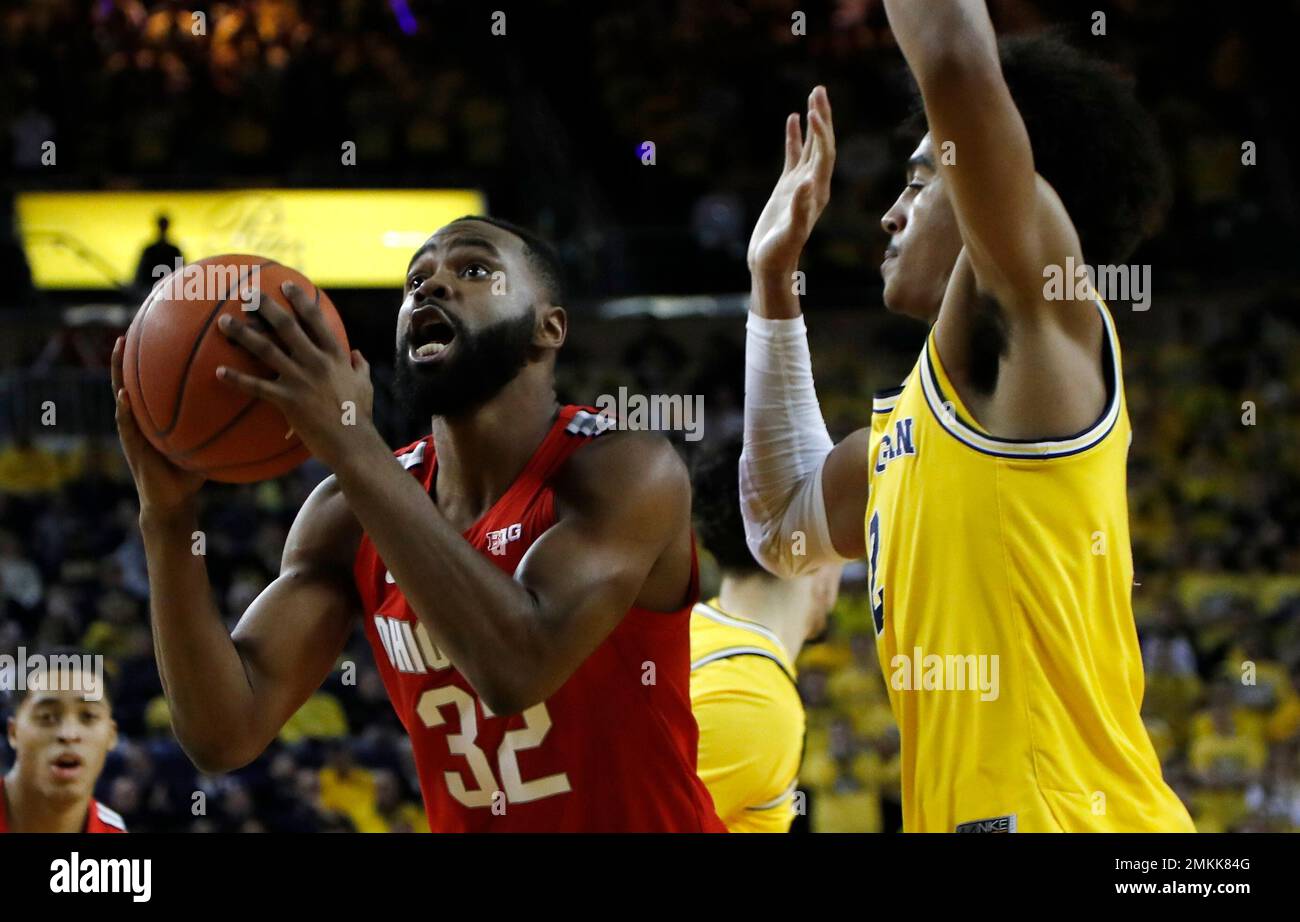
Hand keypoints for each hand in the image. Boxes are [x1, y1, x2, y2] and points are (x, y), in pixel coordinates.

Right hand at [112, 335, 205, 518]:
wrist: (171, 501)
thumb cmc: (191, 472)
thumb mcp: (208, 445)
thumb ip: (222, 427)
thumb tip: (254, 409)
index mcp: (158, 414)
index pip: (157, 381)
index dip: (157, 358)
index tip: (161, 330)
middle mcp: (143, 416)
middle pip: (135, 378)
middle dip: (132, 354)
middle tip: (133, 326)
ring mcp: (133, 428)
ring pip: (122, 392)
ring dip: (118, 371)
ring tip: (119, 347)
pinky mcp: (130, 444)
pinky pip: (125, 424)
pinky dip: (123, 409)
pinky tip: (122, 396)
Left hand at [215, 281, 374, 471]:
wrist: (353, 443)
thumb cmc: (360, 415)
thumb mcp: (365, 385)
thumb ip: (360, 366)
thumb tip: (357, 353)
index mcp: (335, 356)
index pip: (316, 321)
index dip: (300, 301)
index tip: (287, 285)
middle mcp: (316, 362)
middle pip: (287, 327)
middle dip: (265, 307)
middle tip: (247, 293)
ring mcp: (301, 380)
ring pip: (266, 350)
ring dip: (243, 334)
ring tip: (224, 322)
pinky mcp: (288, 400)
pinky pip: (257, 386)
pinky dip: (237, 379)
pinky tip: (218, 372)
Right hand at [747, 86, 836, 283]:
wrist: (771, 264)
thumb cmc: (780, 252)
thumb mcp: (790, 232)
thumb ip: (799, 208)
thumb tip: (806, 183)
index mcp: (818, 192)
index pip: (824, 155)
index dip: (821, 133)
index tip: (812, 112)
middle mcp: (814, 184)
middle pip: (823, 144)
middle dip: (822, 117)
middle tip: (819, 90)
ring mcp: (801, 183)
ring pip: (811, 145)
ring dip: (813, 121)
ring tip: (813, 96)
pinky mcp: (788, 186)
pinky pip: (794, 155)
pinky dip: (795, 137)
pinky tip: (792, 119)